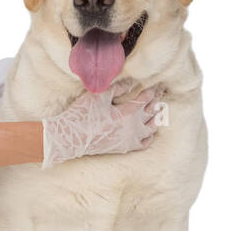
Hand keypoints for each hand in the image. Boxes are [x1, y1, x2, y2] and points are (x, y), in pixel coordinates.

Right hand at [41, 84, 164, 167]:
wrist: (69, 138)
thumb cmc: (81, 116)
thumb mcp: (97, 96)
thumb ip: (117, 87)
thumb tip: (131, 81)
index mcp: (126, 114)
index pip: (146, 99)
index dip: (153, 91)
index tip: (158, 84)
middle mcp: (131, 129)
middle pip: (152, 112)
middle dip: (157, 101)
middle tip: (161, 93)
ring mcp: (129, 140)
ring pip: (151, 128)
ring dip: (156, 117)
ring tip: (158, 109)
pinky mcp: (123, 148)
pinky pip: (144, 143)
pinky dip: (149, 135)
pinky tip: (149, 130)